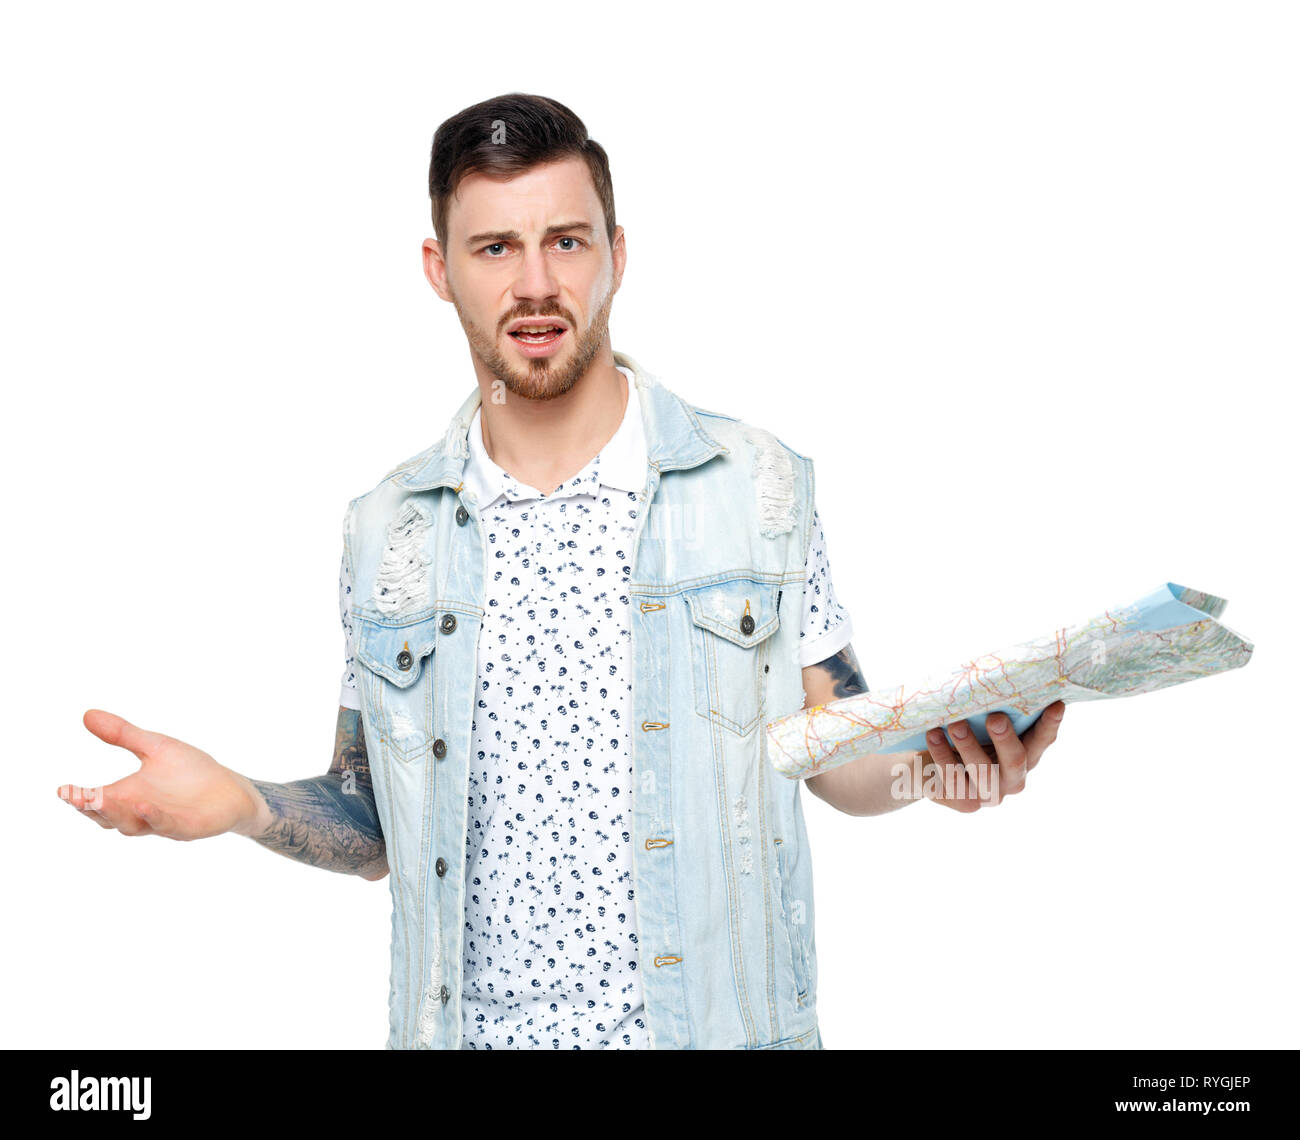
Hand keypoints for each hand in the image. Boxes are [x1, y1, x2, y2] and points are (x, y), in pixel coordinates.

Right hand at [60, 709, 264, 839]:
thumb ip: (124, 734)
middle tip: (76, 796)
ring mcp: (162, 823)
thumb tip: (88, 714)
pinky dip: (153, 817)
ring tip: (104, 797)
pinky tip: (143, 805)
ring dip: (117, 813)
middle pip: (108, 817)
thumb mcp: (155, 747)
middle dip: (92, 807)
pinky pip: (167, 826)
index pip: (95, 801)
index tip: (62, 789)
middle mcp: (139, 813)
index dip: (78, 797)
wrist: (230, 789)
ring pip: (132, 825)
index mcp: (127, 795)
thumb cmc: (190, 771)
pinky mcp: (186, 828)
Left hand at [920, 701, 1064, 810]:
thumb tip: (1001, 673)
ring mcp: (989, 794)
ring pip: (981, 771)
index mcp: (1025, 756)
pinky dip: (942, 755)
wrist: (927, 766)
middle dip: (1005, 739)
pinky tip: (933, 735)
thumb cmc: (962, 734)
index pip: (1042, 740)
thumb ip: (996, 707)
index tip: (1056, 704)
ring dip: (968, 745)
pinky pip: (953, 779)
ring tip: (955, 724)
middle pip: (1016, 760)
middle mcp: (1012, 779)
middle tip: (995, 718)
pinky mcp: (963, 802)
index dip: (1050, 724)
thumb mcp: (980, 722)